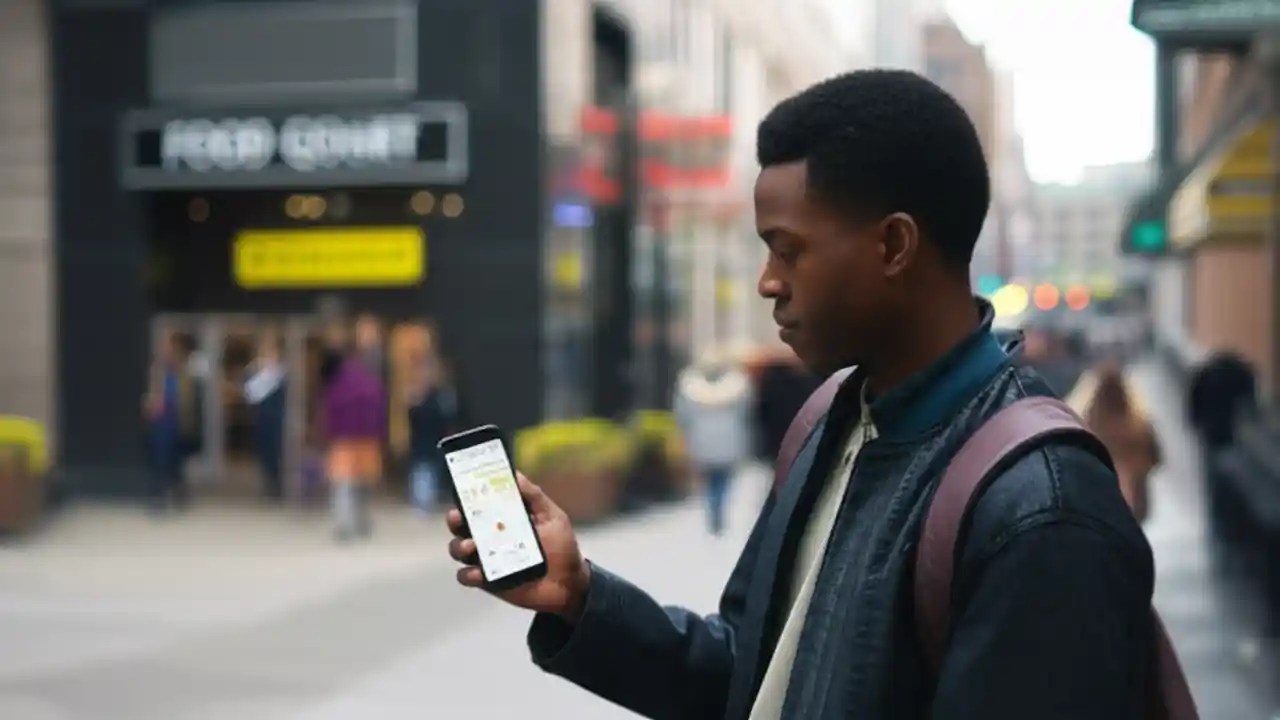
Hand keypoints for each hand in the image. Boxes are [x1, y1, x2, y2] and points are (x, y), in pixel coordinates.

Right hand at [447, 473, 590, 622]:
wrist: (569, 583)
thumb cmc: (561, 546)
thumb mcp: (552, 517)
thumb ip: (534, 497)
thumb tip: (515, 474)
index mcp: (502, 518)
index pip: (478, 503)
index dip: (467, 495)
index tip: (463, 488)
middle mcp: (489, 536)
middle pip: (461, 525)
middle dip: (455, 519)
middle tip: (458, 516)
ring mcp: (486, 559)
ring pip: (459, 549)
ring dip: (459, 546)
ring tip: (471, 546)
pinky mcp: (486, 581)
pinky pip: (467, 576)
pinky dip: (468, 574)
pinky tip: (479, 573)